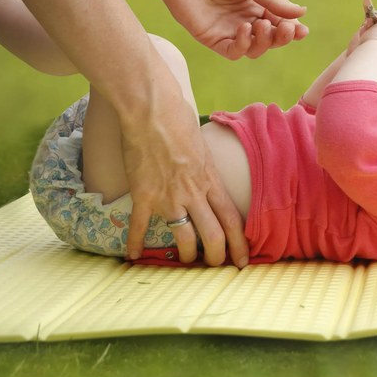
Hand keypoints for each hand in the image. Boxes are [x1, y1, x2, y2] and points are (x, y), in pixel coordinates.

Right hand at [119, 76, 247, 266]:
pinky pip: (139, 227)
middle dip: (216, 257)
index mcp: (210, 180)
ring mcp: (168, 197)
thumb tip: (205, 168)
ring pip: (183, 239)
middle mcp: (193, 193)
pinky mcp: (144, 196)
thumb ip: (205, 164)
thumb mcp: (203, 144)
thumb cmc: (177, 118)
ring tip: (185, 261)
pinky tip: (133, 256)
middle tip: (214, 265)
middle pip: (213, 236)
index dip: (240, 244)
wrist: (150, 110)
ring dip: (185, 255)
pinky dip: (135, 244)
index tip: (243, 260)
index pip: (232, 220)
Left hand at [148, 0, 308, 59]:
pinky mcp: (213, 40)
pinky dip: (244, 45)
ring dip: (265, 41)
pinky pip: (234, 52)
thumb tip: (302, 12)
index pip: (279, 21)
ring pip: (255, 49)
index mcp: (255, 2)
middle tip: (286, 29)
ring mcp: (229, 31)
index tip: (302, 30)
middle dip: (282, 36)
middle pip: (270, 38)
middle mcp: (245, 19)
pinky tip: (245, 30)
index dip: (292, 28)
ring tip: (262, 25)